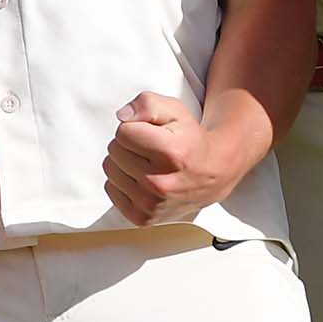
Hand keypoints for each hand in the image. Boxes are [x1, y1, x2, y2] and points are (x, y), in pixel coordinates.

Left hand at [104, 93, 247, 224]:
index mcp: (170, 154)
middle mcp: (159, 183)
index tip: (153, 134)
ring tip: (148, 163)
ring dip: (124, 163)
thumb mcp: (174, 110)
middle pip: (114, 150)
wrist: (212, 173)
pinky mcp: (143, 218)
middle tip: (152, 149)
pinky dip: (122, 182)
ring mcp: (151, 204)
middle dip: (129, 145)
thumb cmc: (189, 139)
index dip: (135, 128)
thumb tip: (122, 117)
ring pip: (110, 169)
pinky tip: (143, 179)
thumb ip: (146, 104)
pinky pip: (111, 189)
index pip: (123, 132)